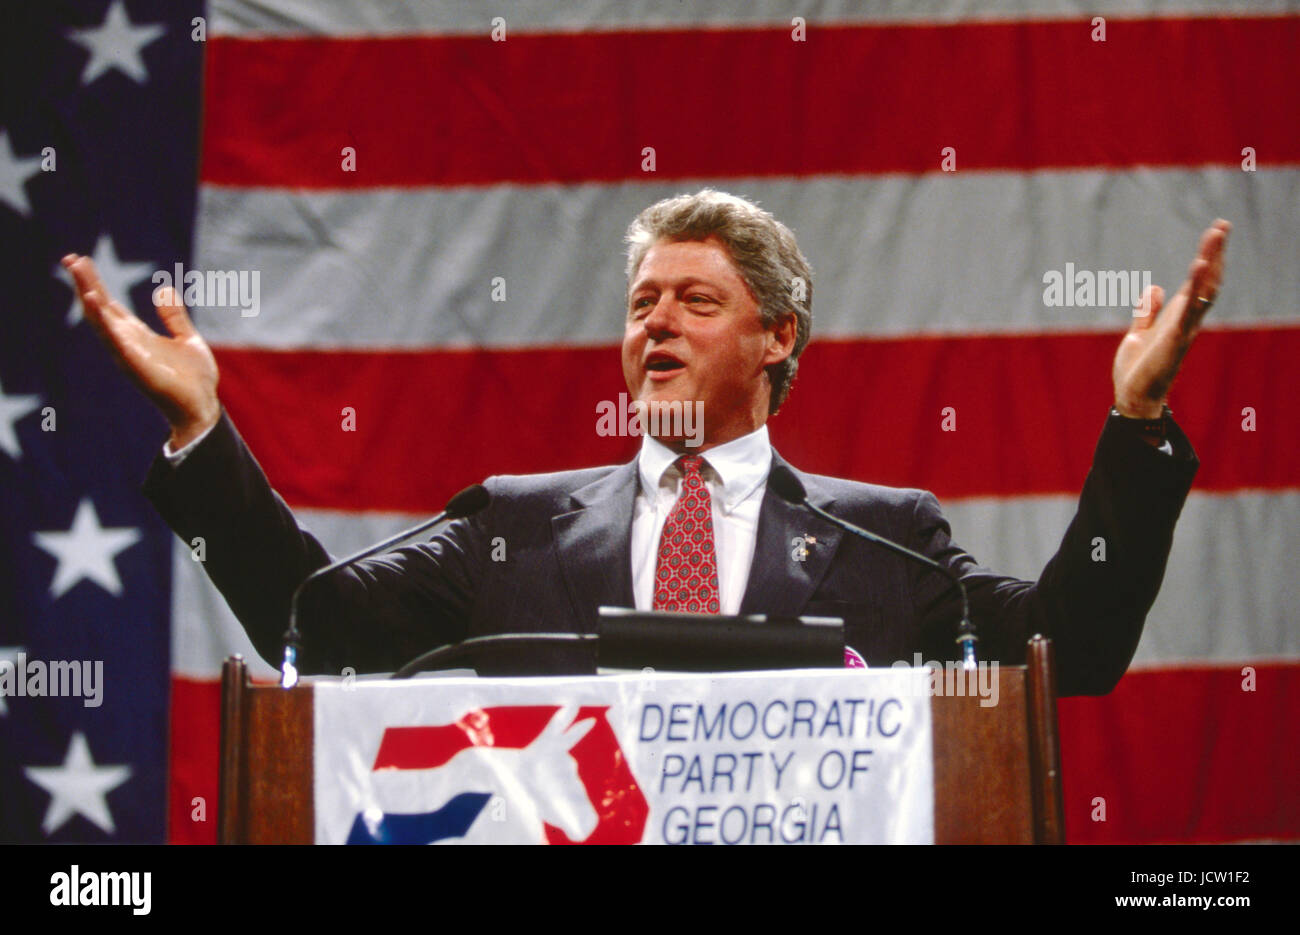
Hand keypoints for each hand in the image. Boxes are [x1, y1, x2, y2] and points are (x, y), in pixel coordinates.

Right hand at [63, 253, 220, 447]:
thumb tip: (164, 289)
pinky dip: (104, 321)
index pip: (110, 305)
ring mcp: (128, 354)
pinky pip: (116, 340)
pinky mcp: (135, 365)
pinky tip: (94, 301)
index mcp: (138, 335)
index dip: (94, 283)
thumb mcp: (187, 338)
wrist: (202, 407)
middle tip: (70, 258)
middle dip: (85, 283)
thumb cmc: (194, 379)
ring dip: (89, 295)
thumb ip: (174, 316)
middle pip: (100, 309)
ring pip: (102, 321)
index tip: (80, 260)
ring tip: (77, 271)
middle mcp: (127, 343)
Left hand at [1112, 220, 1230, 417]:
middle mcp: (1187, 321)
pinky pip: (1188, 310)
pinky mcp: (1174, 340)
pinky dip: (1194, 289)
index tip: (1215, 232)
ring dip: (1210, 264)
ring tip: (1215, 237)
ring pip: (1203, 292)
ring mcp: (1183, 330)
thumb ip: (1147, 312)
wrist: (1132, 398)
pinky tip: (1198, 267)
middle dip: (1215, 254)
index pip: (1198, 282)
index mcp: (1178, 317)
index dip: (1207, 258)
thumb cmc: (1137, 370)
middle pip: (1207, 281)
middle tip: (1222, 226)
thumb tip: (1154, 288)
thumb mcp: (1138, 334)